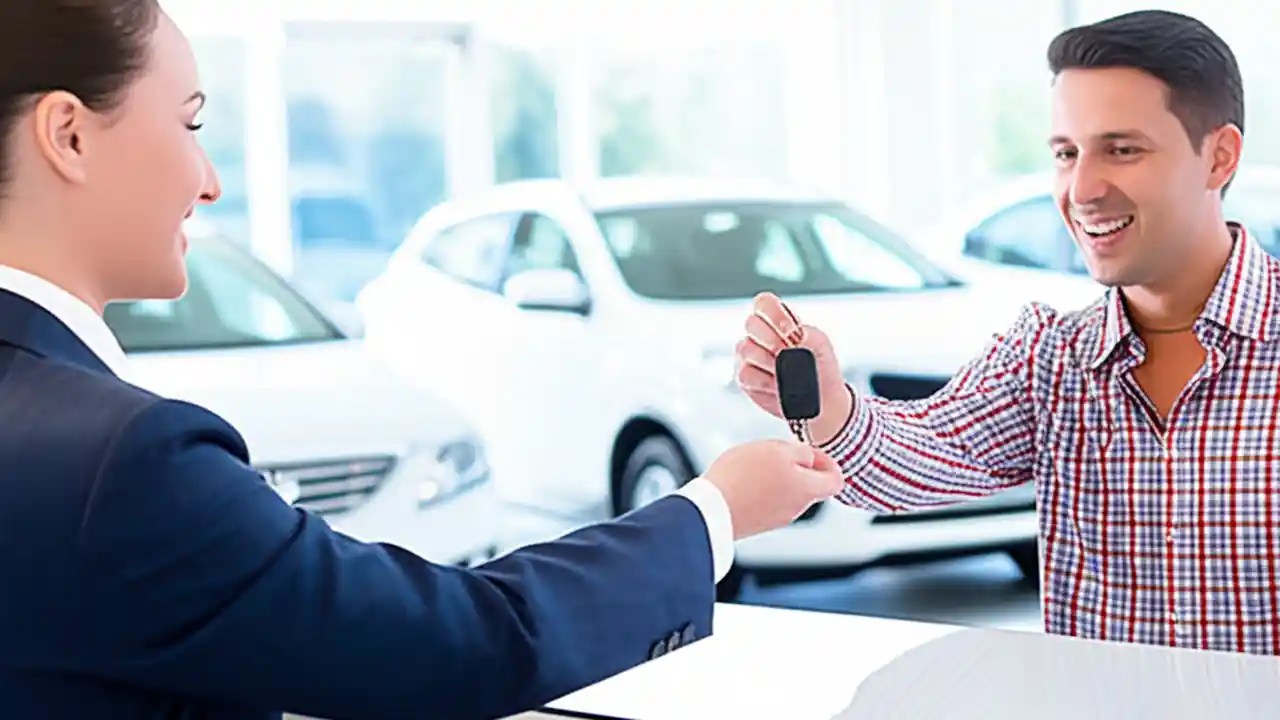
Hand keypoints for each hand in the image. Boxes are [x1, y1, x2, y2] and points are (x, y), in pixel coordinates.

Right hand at [703, 439, 843, 539]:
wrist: (710, 510)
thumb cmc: (741, 480)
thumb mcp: (777, 450)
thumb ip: (801, 452)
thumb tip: (810, 458)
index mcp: (807, 490)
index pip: (836, 480)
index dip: (827, 462)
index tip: (811, 451)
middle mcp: (796, 508)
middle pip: (810, 485)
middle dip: (797, 466)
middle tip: (776, 454)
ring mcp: (777, 517)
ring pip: (787, 492)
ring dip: (777, 477)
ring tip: (754, 466)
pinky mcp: (758, 522)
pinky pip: (768, 501)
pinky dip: (761, 489)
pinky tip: (743, 480)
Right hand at [735, 292, 852, 443]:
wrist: (820, 401)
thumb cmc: (820, 369)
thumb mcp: (823, 346)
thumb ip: (811, 334)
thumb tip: (798, 336)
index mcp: (779, 321)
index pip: (764, 303)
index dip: (773, 313)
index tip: (790, 330)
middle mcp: (760, 335)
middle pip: (751, 323)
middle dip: (772, 339)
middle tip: (787, 353)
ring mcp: (749, 356)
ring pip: (745, 348)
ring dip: (769, 362)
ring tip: (786, 372)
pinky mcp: (745, 377)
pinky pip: (745, 374)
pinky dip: (764, 382)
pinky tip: (777, 385)